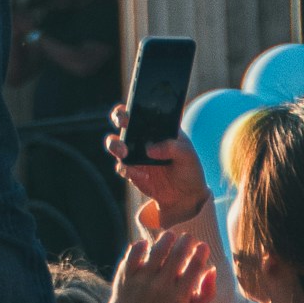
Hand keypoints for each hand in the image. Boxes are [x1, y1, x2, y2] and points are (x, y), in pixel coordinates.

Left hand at [100, 224, 216, 302]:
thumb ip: (207, 293)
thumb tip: (212, 269)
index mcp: (178, 297)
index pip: (194, 268)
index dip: (201, 253)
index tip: (203, 245)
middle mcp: (161, 288)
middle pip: (177, 256)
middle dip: (186, 241)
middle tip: (189, 237)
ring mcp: (143, 280)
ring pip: (157, 251)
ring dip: (167, 238)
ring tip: (172, 235)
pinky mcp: (127, 274)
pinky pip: (134, 253)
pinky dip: (141, 245)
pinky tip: (147, 243)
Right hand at [107, 109, 208, 230]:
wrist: (186, 196)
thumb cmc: (189, 169)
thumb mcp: (188, 155)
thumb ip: (173, 147)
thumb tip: (150, 149)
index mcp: (156, 127)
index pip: (140, 110)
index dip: (132, 105)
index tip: (132, 109)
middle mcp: (142, 138)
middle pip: (121, 121)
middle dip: (118, 118)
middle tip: (124, 124)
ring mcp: (134, 154)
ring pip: (114, 143)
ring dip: (115, 145)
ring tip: (124, 152)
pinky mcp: (132, 172)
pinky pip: (122, 167)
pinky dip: (129, 170)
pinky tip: (144, 175)